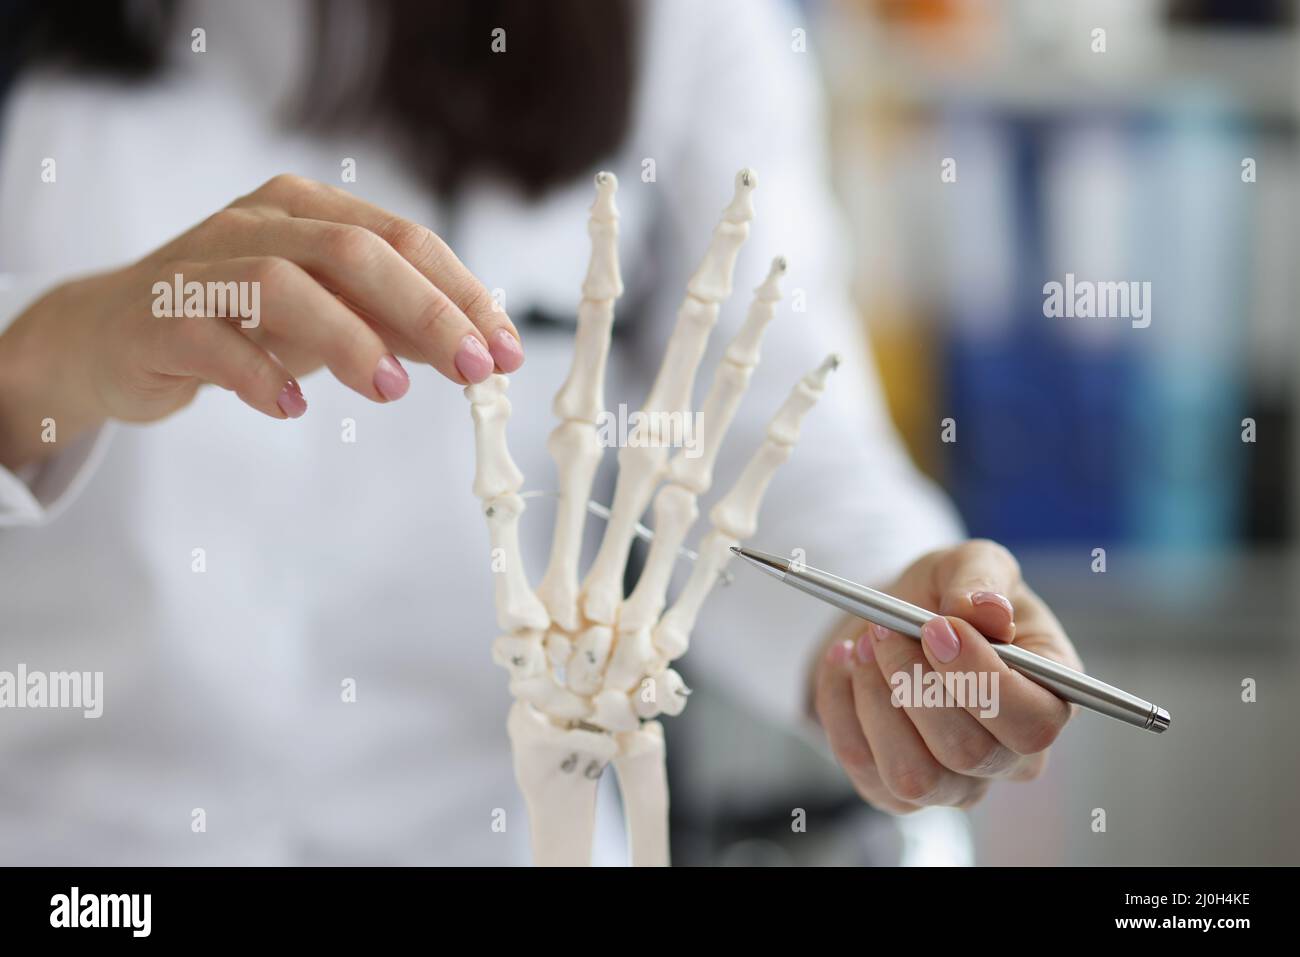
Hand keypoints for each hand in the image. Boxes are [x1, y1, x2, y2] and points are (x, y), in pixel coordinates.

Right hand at [0, 174, 520, 468]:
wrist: (115, 332)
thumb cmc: (241, 319)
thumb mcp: (330, 315)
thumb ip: (396, 324)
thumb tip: (481, 350)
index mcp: (311, 208)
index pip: (405, 240)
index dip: (464, 294)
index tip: (509, 350)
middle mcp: (260, 223)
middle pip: (356, 252)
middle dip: (427, 311)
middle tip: (476, 369)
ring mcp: (205, 265)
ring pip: (284, 283)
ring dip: (349, 338)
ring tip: (392, 389)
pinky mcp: (160, 316)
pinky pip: (213, 341)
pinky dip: (259, 375)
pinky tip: (293, 407)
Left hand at [811, 540, 1082, 812]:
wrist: (895, 621)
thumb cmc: (948, 596)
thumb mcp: (970, 563)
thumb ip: (983, 578)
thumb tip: (988, 611)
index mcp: (1048, 698)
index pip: (1033, 723)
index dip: (982, 680)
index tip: (936, 629)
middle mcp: (1010, 756)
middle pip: (968, 752)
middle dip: (914, 682)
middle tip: (884, 629)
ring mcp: (955, 784)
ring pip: (914, 775)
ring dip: (876, 701)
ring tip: (865, 645)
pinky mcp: (898, 791)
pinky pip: (862, 765)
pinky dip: (840, 707)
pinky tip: (843, 662)